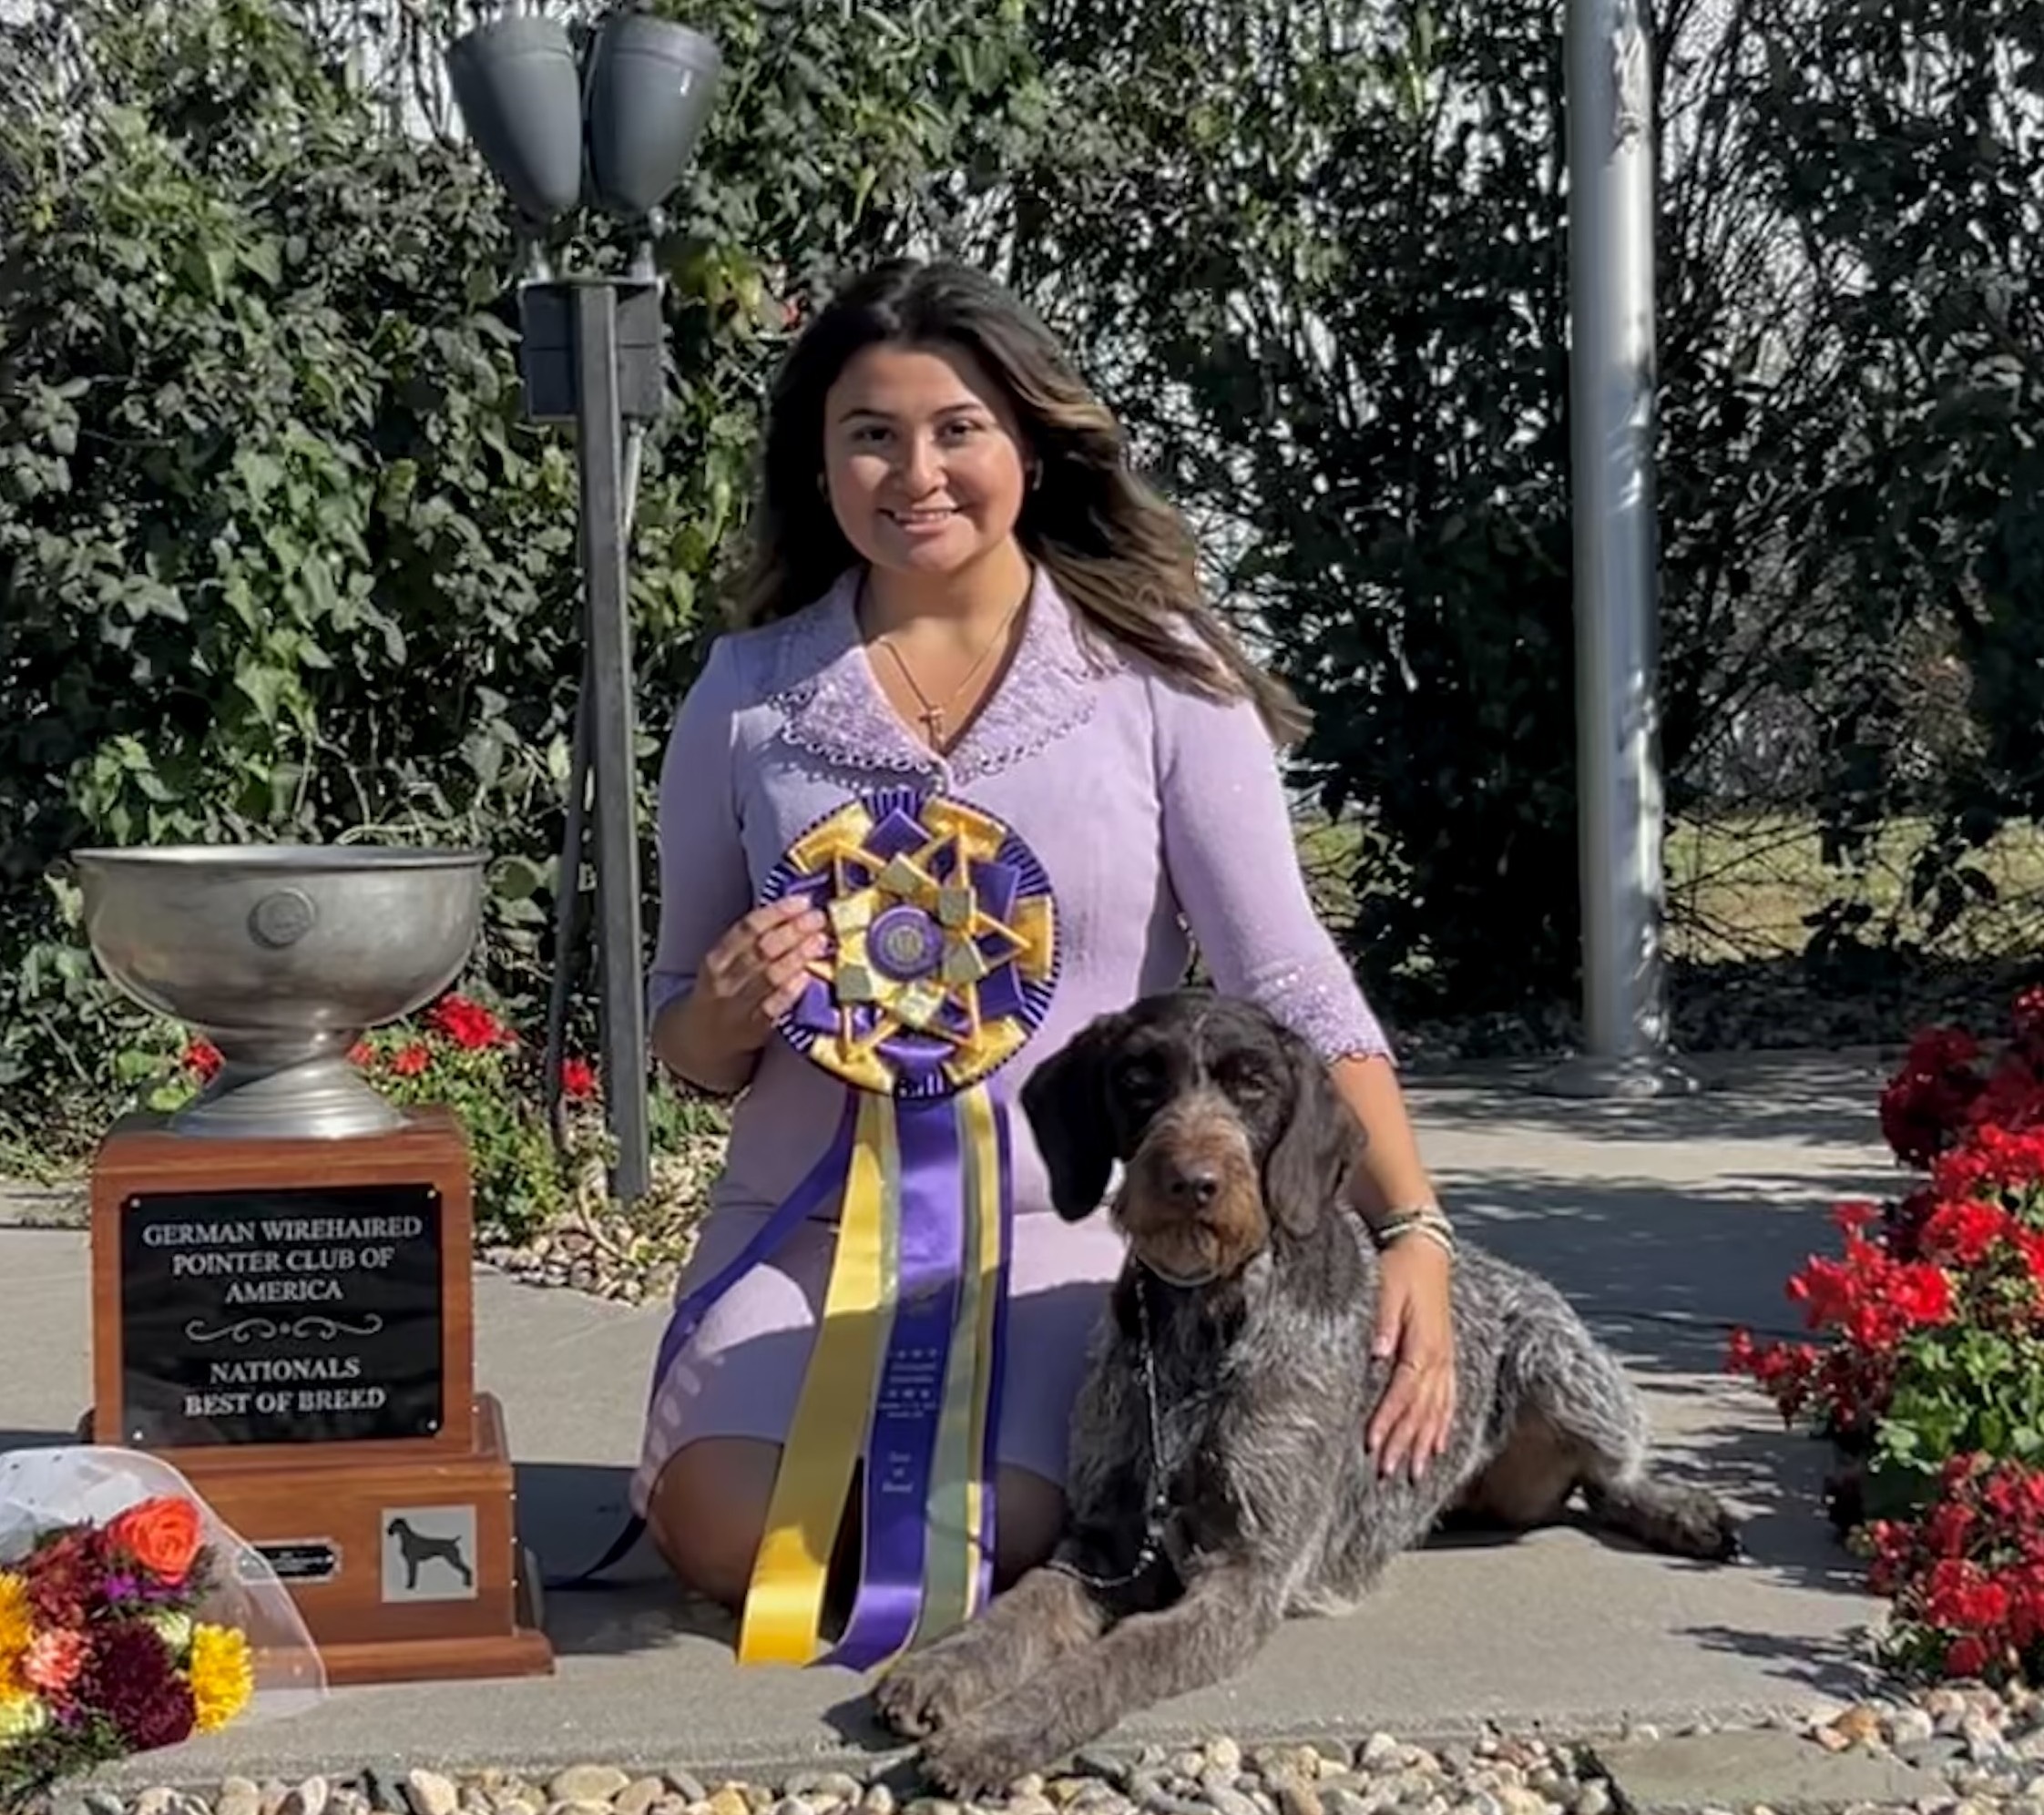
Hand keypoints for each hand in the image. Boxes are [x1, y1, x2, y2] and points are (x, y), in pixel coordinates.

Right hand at [682, 897, 828, 1067]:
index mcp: (717, 958)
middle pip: (761, 949)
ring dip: (797, 956)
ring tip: (819, 941)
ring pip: (769, 976)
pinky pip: (773, 1007)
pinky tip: (807, 977)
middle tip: (818, 918)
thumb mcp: (725, 964)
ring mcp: (738, 1005)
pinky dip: (790, 990)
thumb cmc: (723, 993)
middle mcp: (724, 980)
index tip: (802, 902)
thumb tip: (795, 915)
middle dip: (793, 930)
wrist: (702, 1039)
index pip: (747, 928)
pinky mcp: (753, 1028)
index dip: (776, 912)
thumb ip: (752, 943)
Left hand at [1367, 1235, 1455, 1478]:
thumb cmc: (1400, 1267)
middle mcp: (1439, 1357)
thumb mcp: (1386, 1287)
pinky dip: (1443, 1426)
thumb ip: (1382, 1321)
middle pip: (1422, 1410)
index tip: (1373, 1445)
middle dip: (1405, 1443)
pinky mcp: (1447, 1357)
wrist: (1425, 1247)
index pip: (1404, 1391)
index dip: (1389, 1420)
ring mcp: (1446, 1359)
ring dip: (1425, 1443)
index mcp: (1423, 1343)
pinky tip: (1438, 1448)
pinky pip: (1449, 1400)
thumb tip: (1378, 1354)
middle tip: (1389, 1472)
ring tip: (1414, 1473)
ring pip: (1437, 1411)